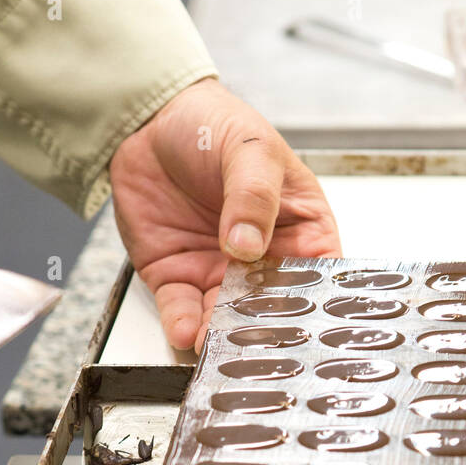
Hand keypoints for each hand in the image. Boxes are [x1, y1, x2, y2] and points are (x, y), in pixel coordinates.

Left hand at [110, 78, 341, 351]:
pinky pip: (182, 310)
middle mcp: (263, 261)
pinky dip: (182, 325)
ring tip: (214, 345)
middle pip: (270, 307)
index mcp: (301, 230)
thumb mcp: (249, 149)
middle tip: (254, 345)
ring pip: (225, 317)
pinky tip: (184, 332)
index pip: (316, 275)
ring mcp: (220, 272)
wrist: (149, 119)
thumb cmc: (216, 125)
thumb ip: (253, 196)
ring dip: (219, 335)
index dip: (313, 301)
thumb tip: (248, 244)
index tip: (303, 319)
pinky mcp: (178, 277)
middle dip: (262, 329)